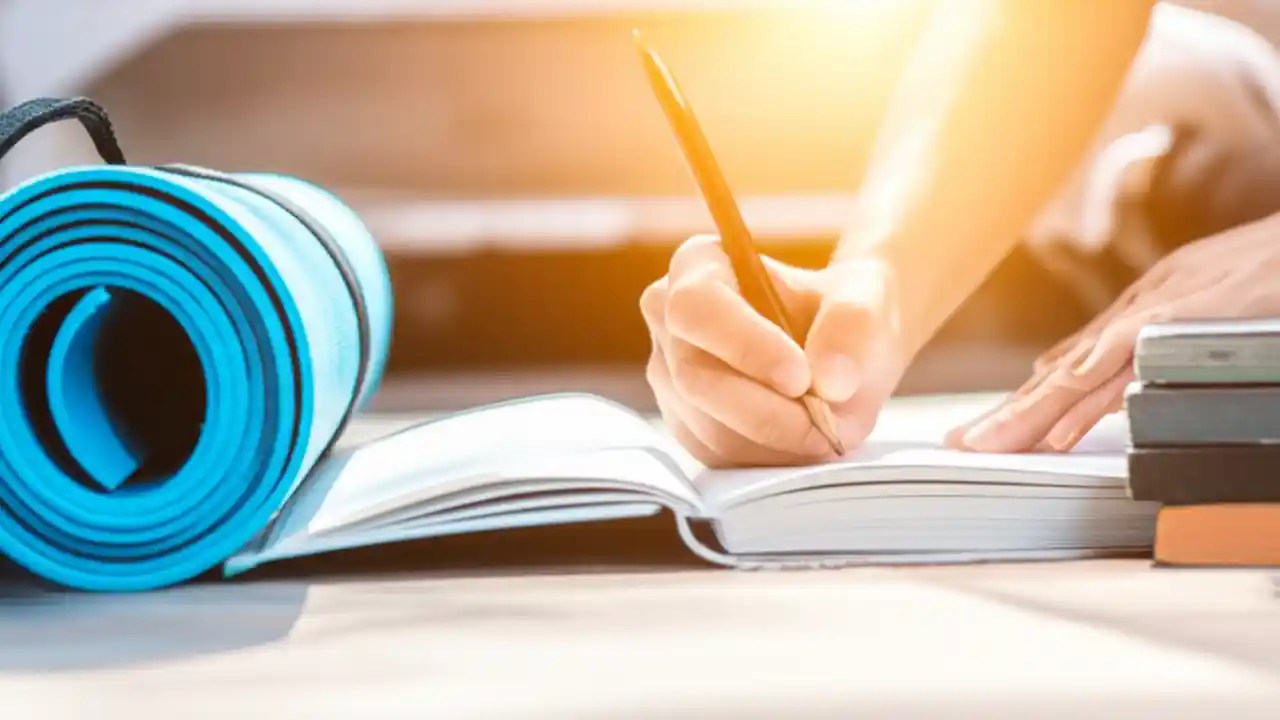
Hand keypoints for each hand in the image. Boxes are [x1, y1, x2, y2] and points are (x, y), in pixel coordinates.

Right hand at [640, 235, 910, 466]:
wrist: (842, 349)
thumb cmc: (844, 314)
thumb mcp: (867, 303)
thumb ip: (853, 327)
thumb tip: (830, 380)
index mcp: (699, 265)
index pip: (696, 306)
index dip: (744, 345)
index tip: (800, 376)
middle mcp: (668, 318)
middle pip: (695, 376)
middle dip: (764, 411)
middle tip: (825, 422)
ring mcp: (669, 374)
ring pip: (707, 426)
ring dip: (772, 440)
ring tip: (823, 429)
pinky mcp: (683, 421)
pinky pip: (716, 454)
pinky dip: (765, 457)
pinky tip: (801, 440)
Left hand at [946, 213, 1279, 452]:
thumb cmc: (1263, 275)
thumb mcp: (1192, 310)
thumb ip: (1136, 345)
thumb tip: (1075, 378)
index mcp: (1134, 316)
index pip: (1067, 373)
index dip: (1022, 407)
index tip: (983, 438)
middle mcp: (1134, 314)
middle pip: (1058, 378)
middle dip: (1007, 416)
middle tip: (958, 449)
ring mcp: (1158, 314)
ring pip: (1081, 376)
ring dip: (1030, 413)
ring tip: (988, 446)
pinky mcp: (1185, 316)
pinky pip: (1131, 360)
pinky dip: (1095, 392)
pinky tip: (1064, 426)